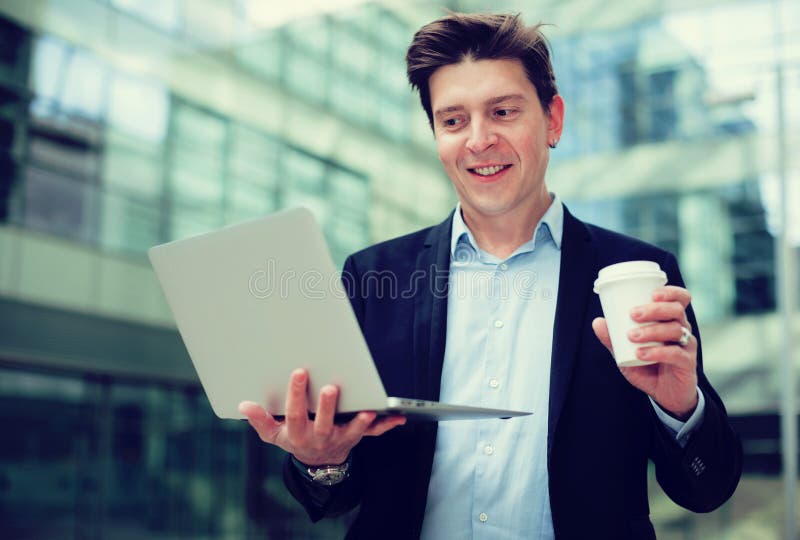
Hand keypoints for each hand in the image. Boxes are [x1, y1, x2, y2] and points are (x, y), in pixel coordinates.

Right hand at [238, 368, 405, 465]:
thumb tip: (244, 405)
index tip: (300, 373)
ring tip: (369, 411)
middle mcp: (319, 437)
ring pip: (350, 432)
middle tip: (331, 388)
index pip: (295, 413)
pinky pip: (371, 434)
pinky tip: (398, 418)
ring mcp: (339, 439)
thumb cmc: (294, 439)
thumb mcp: (274, 434)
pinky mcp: (355, 438)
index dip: (297, 395)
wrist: (315, 464)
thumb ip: (260, 420)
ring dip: (359, 422)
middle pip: (323, 423)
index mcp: (298, 433)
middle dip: (327, 406)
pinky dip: (385, 427)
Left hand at [592, 285, 698, 419]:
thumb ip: (613, 339)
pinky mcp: (687, 363)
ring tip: (632, 336)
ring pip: (675, 330)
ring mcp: (687, 346)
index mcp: (670, 320)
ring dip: (652, 330)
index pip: (679, 299)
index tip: (653, 293)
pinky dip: (657, 352)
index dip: (671, 292)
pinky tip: (641, 353)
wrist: (665, 395)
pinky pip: (675, 354)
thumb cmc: (647, 367)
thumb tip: (597, 322)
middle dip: (655, 309)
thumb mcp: (626, 352)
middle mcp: (682, 330)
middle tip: (633, 314)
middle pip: (676, 311)